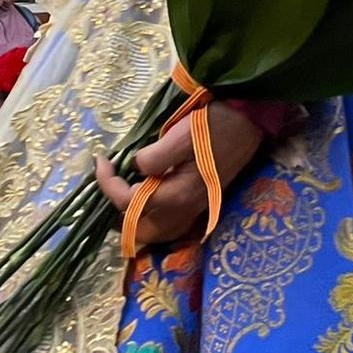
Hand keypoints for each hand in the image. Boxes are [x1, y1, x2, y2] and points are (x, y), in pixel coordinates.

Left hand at [95, 101, 265, 247]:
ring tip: (123, 190)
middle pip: (141, 230)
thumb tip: (136, 167)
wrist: (249, 121)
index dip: (108, 184)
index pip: (129, 203)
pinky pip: (170, 223)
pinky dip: (152, 217)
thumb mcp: (181, 135)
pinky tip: (147, 194)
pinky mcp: (201, 202)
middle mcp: (186, 209)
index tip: (102, 160)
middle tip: (111, 181)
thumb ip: (155, 157)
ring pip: (156, 231)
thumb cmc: (215, 124)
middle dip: (119, 210)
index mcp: (178, 195)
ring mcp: (195, 208)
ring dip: (135, 218)